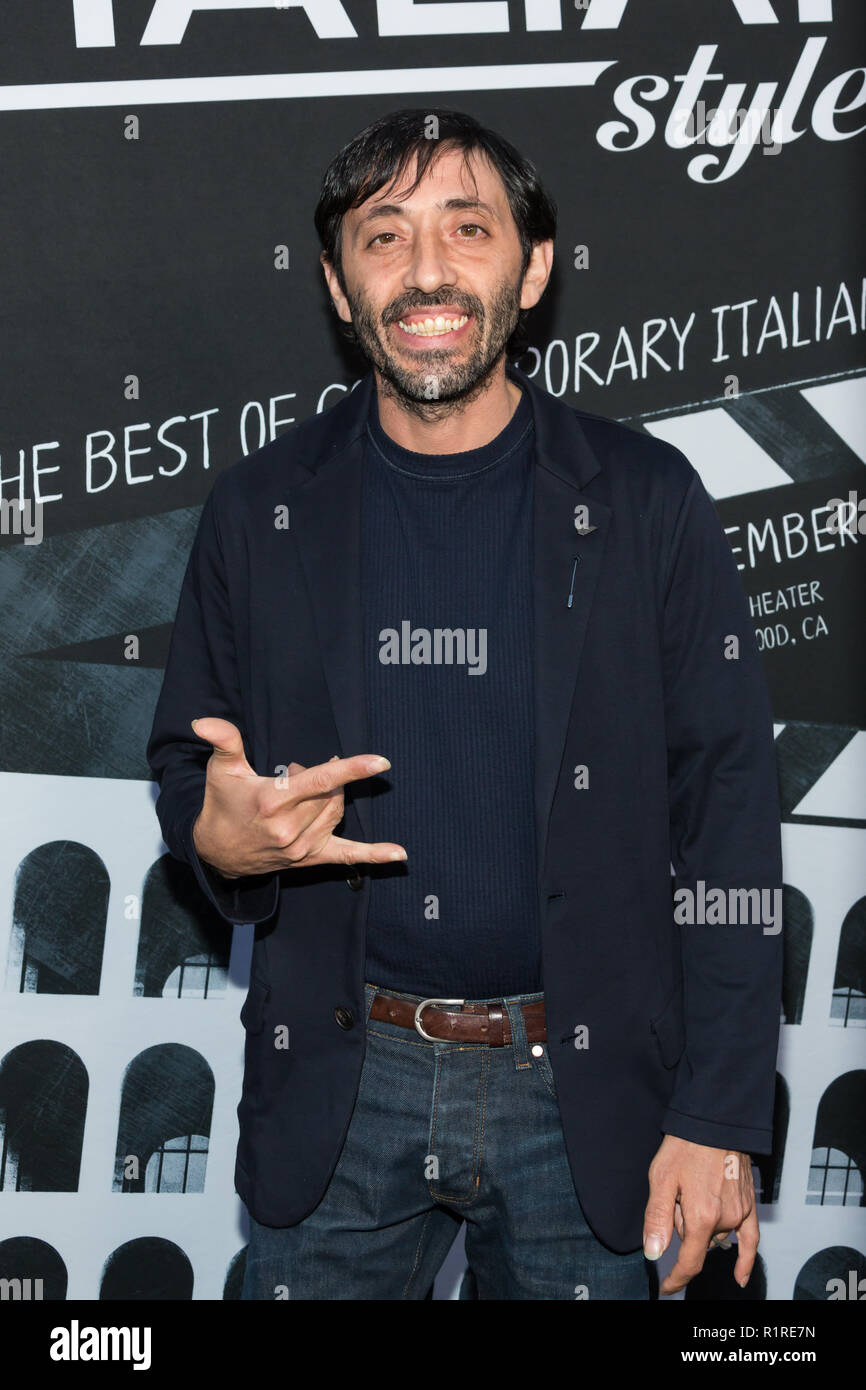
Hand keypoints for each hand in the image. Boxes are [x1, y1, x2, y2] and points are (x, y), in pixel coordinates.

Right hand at [189, 716, 406, 877]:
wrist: (215, 852)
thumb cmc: (221, 803)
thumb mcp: (221, 769)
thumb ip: (224, 741)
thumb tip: (203, 721)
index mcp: (273, 800)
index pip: (320, 782)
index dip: (352, 770)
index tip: (379, 762)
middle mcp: (289, 827)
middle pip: (331, 795)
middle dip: (327, 777)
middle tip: (304, 770)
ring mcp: (301, 847)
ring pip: (337, 814)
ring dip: (335, 798)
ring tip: (314, 789)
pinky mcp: (308, 860)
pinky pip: (346, 858)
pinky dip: (374, 855)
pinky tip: (399, 853)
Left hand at [643, 1135, 757, 1293]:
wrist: (715, 1121)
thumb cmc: (685, 1146)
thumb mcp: (661, 1178)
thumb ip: (657, 1218)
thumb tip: (654, 1253)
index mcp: (701, 1217)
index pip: (690, 1262)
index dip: (676, 1278)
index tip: (666, 1287)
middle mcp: (724, 1219)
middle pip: (696, 1240)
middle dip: (682, 1224)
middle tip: (677, 1190)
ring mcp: (739, 1213)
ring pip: (713, 1233)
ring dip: (700, 1222)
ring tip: (693, 1187)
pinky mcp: (749, 1204)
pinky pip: (751, 1238)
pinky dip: (745, 1258)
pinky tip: (740, 1276)